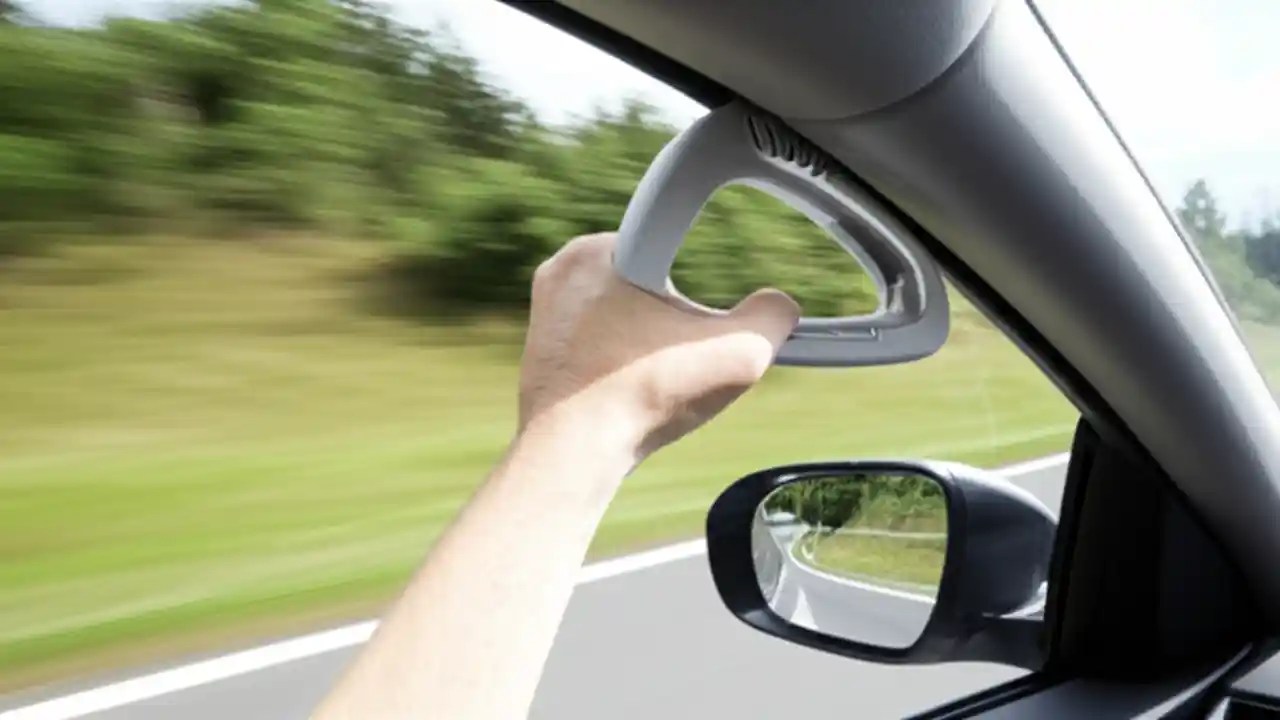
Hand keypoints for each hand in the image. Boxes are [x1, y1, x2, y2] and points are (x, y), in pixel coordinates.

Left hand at [518, 232, 799, 462]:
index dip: (695, 298)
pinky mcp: (540, 353)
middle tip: (679, 362)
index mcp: (597, 250)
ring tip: (655, 382)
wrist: (573, 456)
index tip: (698, 330)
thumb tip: (782, 307)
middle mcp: (561, 272)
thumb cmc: (642, 398)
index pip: (671, 251)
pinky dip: (619, 370)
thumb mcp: (737, 353)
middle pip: (649, 288)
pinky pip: (597, 350)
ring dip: (648, 348)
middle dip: (672, 323)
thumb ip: (774, 318)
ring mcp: (545, 314)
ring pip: (623, 321)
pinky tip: (631, 396)